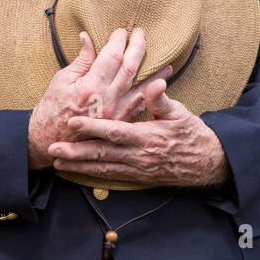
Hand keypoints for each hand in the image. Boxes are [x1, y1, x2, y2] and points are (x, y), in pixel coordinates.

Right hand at [27, 27, 171, 169]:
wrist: (51, 140)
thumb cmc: (52, 108)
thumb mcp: (61, 80)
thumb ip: (81, 60)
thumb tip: (88, 37)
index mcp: (91, 86)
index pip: (111, 56)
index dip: (118, 40)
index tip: (122, 31)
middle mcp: (107, 99)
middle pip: (130, 68)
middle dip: (138, 47)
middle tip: (141, 33)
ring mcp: (116, 113)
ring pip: (142, 88)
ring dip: (156, 75)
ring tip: (167, 64)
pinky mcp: (120, 123)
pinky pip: (139, 106)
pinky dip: (150, 95)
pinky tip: (158, 88)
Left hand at [48, 81, 231, 188]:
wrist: (206, 163)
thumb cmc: (192, 134)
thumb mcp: (180, 114)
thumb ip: (162, 100)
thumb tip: (156, 82)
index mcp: (147, 137)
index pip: (115, 131)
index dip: (93, 127)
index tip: (73, 122)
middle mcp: (138, 156)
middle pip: (101, 155)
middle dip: (75, 153)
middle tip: (53, 149)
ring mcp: (137, 169)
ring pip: (102, 168)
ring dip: (78, 166)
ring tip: (57, 163)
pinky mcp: (138, 177)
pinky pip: (111, 176)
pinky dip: (92, 174)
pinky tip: (78, 173)